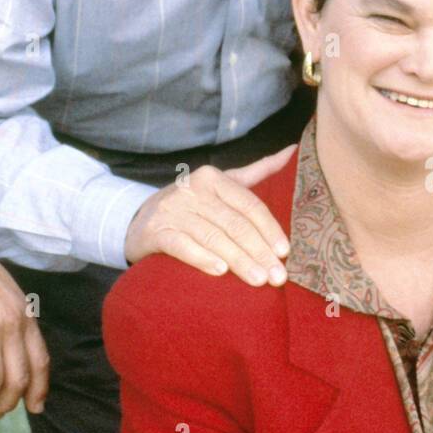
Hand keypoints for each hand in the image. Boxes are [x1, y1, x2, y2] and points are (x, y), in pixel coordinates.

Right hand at [124, 145, 295, 285]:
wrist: (139, 219)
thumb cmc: (192, 205)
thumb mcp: (221, 184)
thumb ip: (256, 171)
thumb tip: (293, 151)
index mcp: (212, 177)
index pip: (249, 205)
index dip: (269, 229)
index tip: (284, 252)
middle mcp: (192, 189)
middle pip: (234, 224)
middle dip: (259, 252)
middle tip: (278, 277)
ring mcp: (172, 210)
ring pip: (213, 237)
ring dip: (239, 261)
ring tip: (258, 281)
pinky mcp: (156, 231)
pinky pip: (183, 246)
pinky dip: (202, 258)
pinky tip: (220, 272)